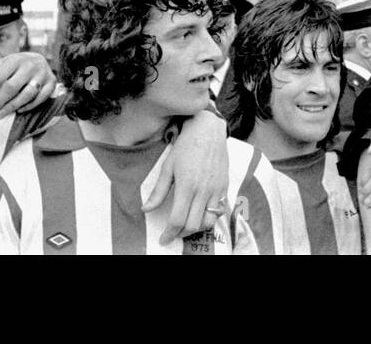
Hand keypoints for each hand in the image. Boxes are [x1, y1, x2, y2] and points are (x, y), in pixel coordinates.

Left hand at [0, 52, 54, 118]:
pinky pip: (40, 98)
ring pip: (27, 94)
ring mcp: (43, 74)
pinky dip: (29, 106)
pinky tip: (19, 111)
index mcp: (15, 59)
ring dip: (12, 106)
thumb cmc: (15, 66)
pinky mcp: (52, 83)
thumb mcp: (0, 64)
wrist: (39, 60)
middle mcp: (30, 65)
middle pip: (12, 86)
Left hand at [141, 110, 229, 244]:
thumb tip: (146, 209)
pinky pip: (219, 210)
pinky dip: (210, 218)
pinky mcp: (225, 186)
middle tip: (173, 233)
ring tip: (187, 225)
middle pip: (193, 225)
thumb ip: (158, 191)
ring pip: (209, 221)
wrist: (208, 130)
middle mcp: (203, 190)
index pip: (178, 220)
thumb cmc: (186, 146)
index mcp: (186, 186)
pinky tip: (200, 214)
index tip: (164, 239)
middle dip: (181, 234)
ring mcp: (216, 189)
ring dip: (197, 228)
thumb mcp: (167, 167)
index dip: (169, 234)